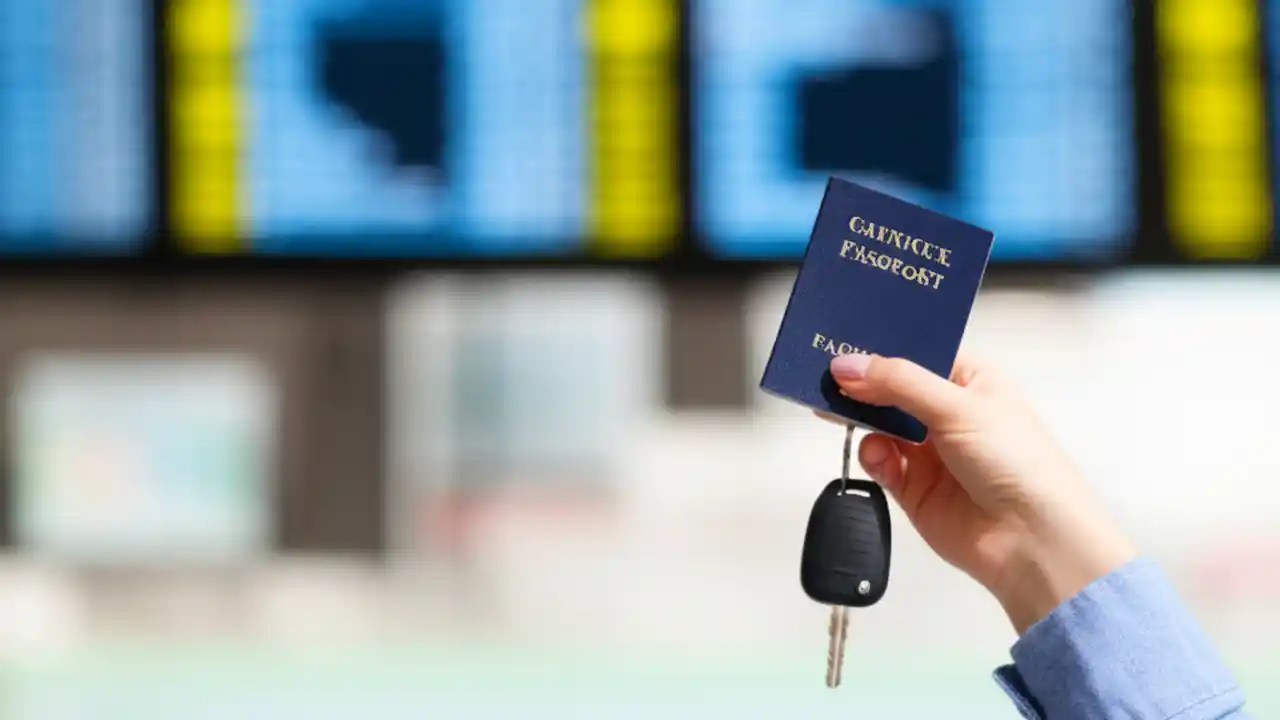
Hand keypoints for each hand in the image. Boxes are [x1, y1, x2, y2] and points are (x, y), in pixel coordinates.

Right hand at [828, 352, 1135, 633]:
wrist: (1032, 539)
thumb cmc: (1020, 464)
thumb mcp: (958, 406)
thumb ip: (898, 383)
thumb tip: (848, 365)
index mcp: (971, 381)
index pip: (917, 352)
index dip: (882, 346)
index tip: (844, 339)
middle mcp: (949, 413)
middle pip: (891, 388)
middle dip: (861, 383)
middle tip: (826, 374)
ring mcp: (930, 452)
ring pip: (879, 425)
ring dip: (861, 419)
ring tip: (839, 412)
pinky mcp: (914, 487)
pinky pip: (879, 462)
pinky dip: (871, 456)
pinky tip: (876, 456)